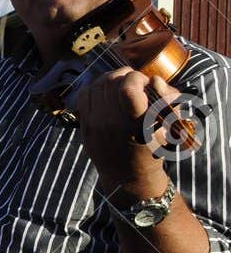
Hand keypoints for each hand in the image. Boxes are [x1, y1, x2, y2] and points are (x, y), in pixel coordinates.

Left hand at [74, 67, 177, 192]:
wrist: (127, 177)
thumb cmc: (153, 150)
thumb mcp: (167, 127)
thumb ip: (165, 101)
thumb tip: (155, 80)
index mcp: (135, 124)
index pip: (128, 87)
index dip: (137, 78)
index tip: (145, 83)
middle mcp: (111, 123)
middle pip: (111, 81)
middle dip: (125, 76)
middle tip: (134, 82)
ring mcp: (95, 125)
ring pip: (97, 85)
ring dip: (111, 79)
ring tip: (121, 85)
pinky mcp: (85, 126)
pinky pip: (85, 95)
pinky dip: (96, 87)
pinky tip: (106, 92)